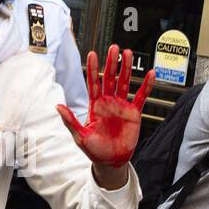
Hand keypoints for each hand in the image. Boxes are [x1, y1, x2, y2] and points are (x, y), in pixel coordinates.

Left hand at [57, 45, 154, 175]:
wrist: (111, 161)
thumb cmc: (95, 150)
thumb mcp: (80, 136)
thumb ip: (70, 120)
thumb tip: (58, 107)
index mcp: (95, 105)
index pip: (93, 82)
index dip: (92, 69)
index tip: (92, 54)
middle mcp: (108, 102)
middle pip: (109, 77)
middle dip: (111, 63)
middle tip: (114, 48)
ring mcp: (122, 106)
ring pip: (124, 82)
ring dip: (126, 68)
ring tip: (128, 54)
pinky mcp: (134, 113)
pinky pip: (141, 96)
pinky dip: (146, 86)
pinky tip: (150, 74)